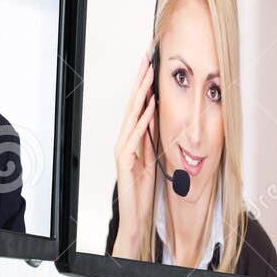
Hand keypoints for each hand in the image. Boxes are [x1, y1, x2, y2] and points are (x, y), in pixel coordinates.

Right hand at [111, 52, 157, 255]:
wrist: (135, 217)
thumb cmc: (142, 191)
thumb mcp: (152, 160)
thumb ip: (150, 140)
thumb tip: (154, 119)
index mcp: (131, 140)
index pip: (138, 107)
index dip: (143, 87)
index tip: (151, 67)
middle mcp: (124, 141)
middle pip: (133, 105)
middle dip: (140, 81)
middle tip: (147, 59)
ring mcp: (122, 149)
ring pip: (132, 115)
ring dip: (141, 93)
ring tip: (149, 74)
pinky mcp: (124, 160)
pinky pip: (135, 135)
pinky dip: (143, 119)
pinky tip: (150, 105)